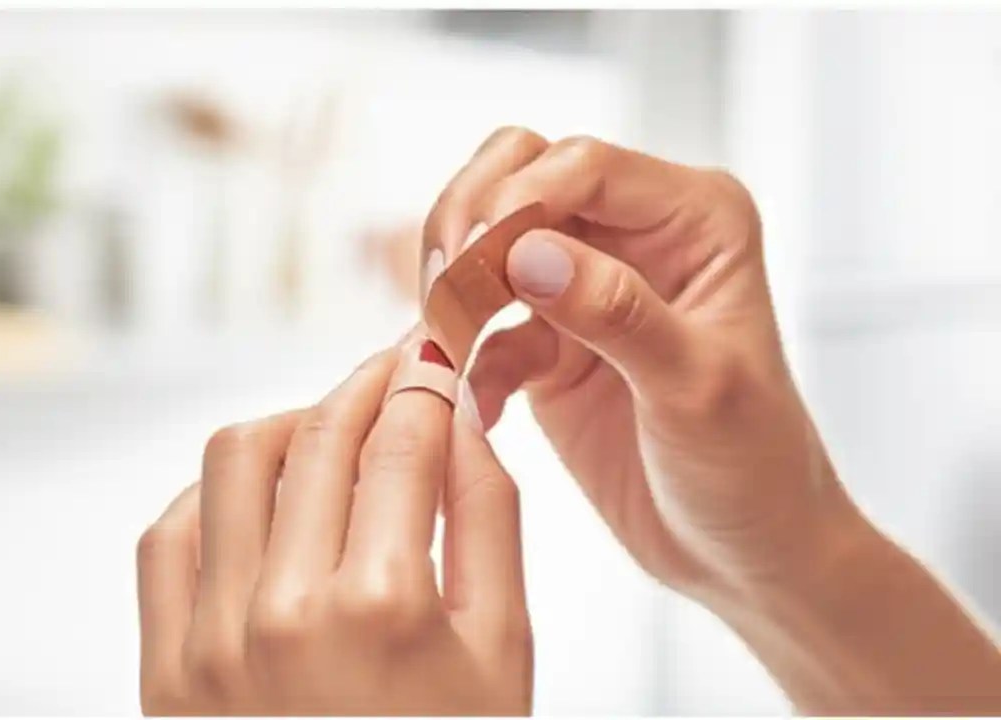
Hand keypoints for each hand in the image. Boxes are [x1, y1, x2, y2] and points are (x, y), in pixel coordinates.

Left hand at [136, 343, 531, 714]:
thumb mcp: (503, 651)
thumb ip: (488, 518)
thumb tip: (459, 414)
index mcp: (385, 607)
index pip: (402, 439)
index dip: (423, 377)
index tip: (432, 350)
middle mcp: (284, 612)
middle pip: (321, 433)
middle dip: (365, 383)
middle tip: (394, 369)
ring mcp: (209, 638)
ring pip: (234, 458)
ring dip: (291, 424)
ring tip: (333, 435)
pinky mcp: (164, 666)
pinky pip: (169, 531)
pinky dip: (215, 494)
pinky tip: (264, 501)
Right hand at [427, 128, 860, 603]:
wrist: (746, 549)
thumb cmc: (754, 467)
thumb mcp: (696, 388)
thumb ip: (614, 311)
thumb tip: (527, 252)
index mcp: (696, 218)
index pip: (582, 166)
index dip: (515, 201)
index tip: (473, 261)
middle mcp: (638, 234)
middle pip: (519, 171)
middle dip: (469, 222)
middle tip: (446, 288)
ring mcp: (586, 284)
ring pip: (488, 236)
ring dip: (455, 285)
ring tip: (446, 344)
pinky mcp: (548, 340)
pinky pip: (481, 322)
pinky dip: (464, 358)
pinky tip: (477, 407)